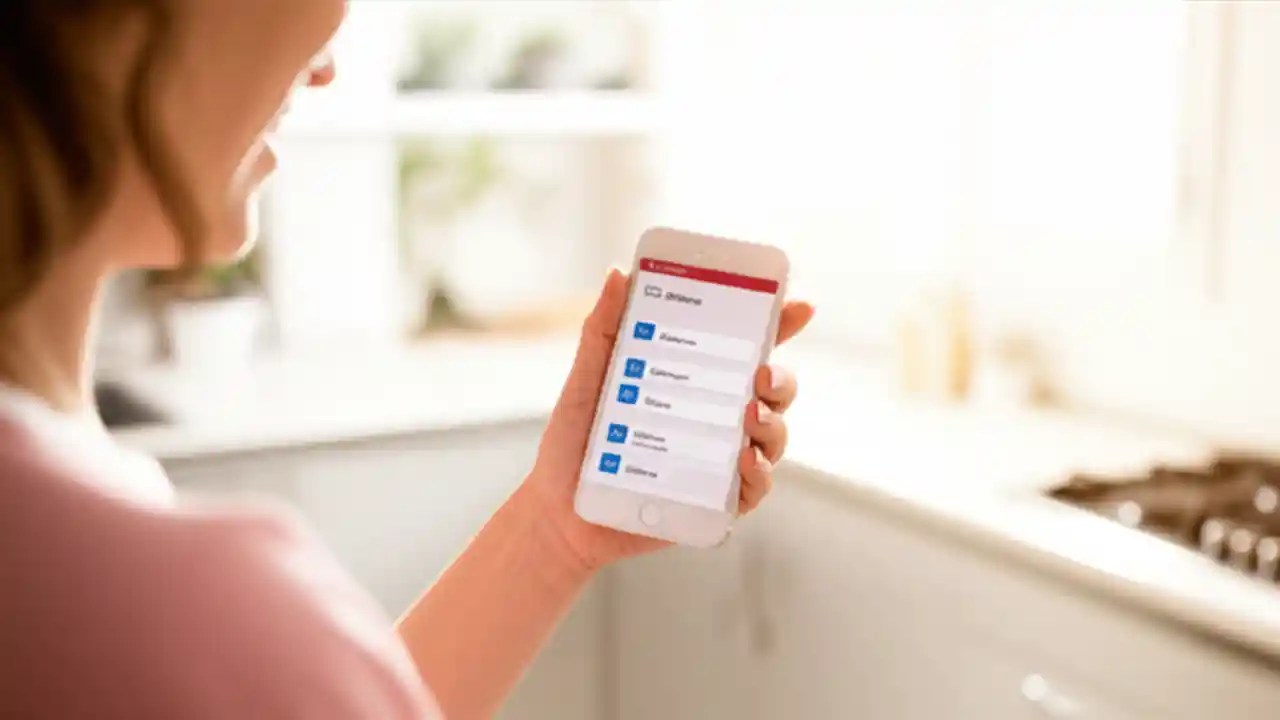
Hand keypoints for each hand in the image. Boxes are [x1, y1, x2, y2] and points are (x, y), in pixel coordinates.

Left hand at [525, 268, 815, 568]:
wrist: (559, 510)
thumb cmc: (573, 440)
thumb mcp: (588, 378)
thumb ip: (603, 328)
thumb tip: (618, 272)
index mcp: (696, 381)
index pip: (747, 348)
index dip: (779, 325)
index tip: (799, 306)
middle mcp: (717, 418)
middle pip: (774, 392)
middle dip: (783, 379)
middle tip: (763, 374)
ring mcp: (721, 462)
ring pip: (774, 438)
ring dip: (774, 423)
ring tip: (750, 414)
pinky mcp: (716, 505)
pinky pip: (755, 488)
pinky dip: (758, 473)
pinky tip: (743, 460)